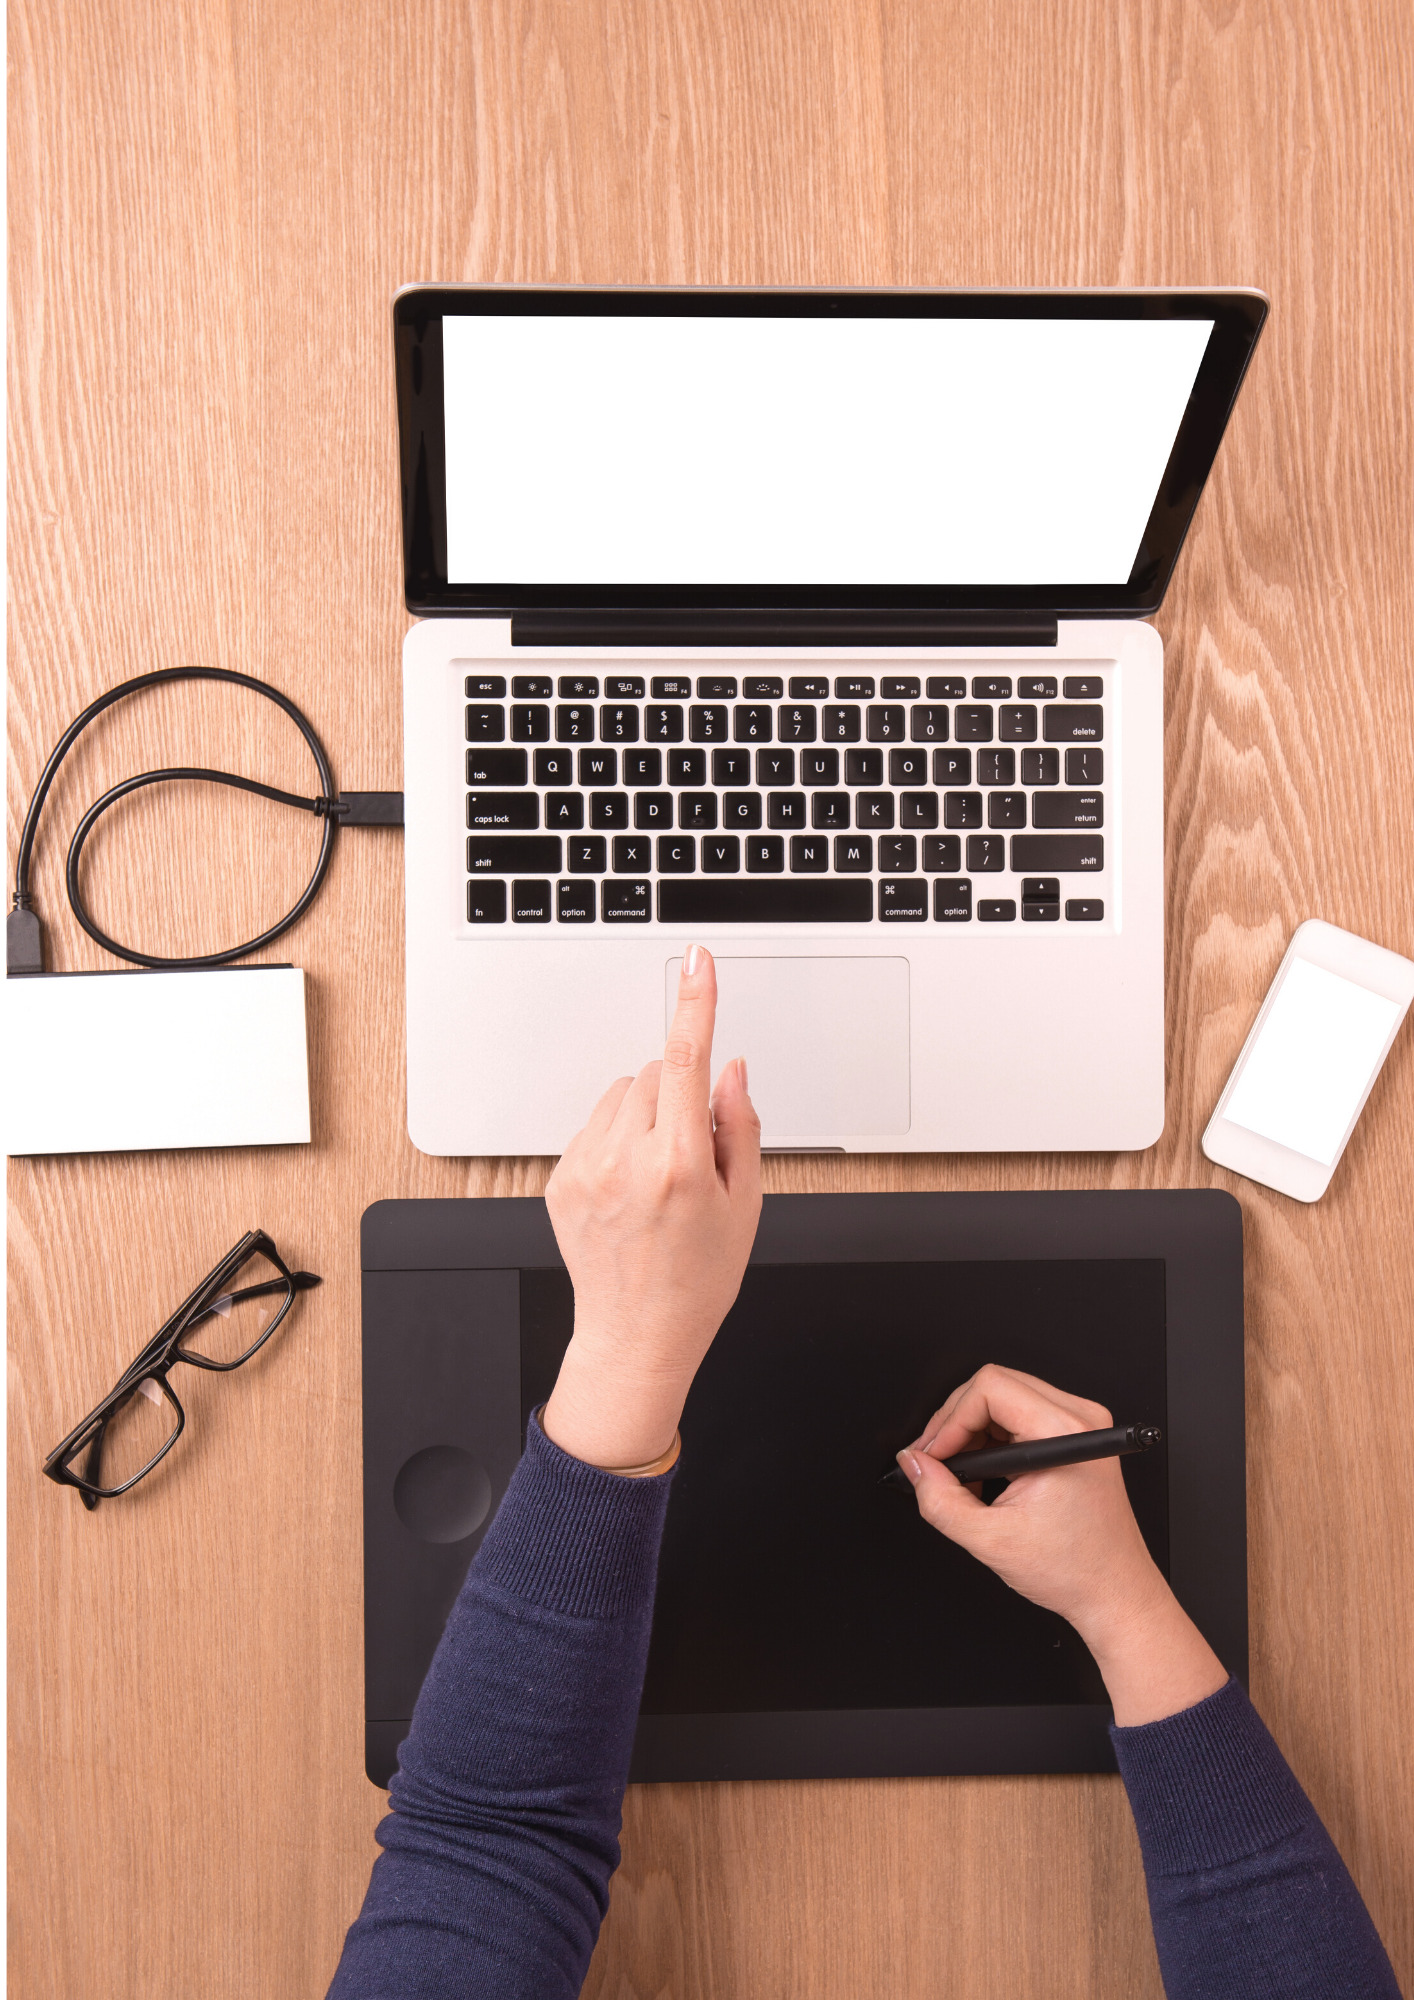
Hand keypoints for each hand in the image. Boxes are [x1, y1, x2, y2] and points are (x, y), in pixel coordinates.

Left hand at [542, 945, 761, 1470]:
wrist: (637, 1336)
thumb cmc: (699, 1278)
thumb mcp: (747, 1205)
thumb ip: (740, 1126)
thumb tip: (730, 1069)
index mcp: (680, 1165)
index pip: (687, 1060)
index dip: (695, 1003)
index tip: (697, 963)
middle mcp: (627, 1161)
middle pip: (653, 1074)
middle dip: (677, 1093)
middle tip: (693, 1150)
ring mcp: (585, 1170)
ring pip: (619, 1095)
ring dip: (643, 1113)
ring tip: (658, 1174)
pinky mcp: (559, 1179)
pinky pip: (591, 1127)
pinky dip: (614, 1140)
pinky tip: (628, 1189)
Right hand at [898, 1364, 1226, 1724]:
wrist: (1114, 1593)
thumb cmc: (1075, 1570)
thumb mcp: (990, 1540)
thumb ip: (939, 1499)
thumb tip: (913, 1464)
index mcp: (1066, 1434)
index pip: (990, 1388)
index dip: (951, 1419)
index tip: (933, 1453)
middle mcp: (1079, 1419)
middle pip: (995, 1386)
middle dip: (955, 1424)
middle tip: (935, 1462)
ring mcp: (1080, 1425)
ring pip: (1003, 1398)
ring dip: (971, 1433)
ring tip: (961, 1477)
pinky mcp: (1074, 1436)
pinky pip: (1018, 1416)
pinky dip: (990, 1441)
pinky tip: (984, 1476)